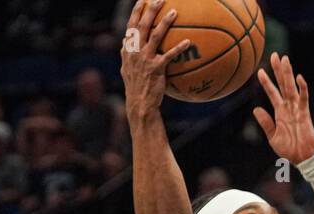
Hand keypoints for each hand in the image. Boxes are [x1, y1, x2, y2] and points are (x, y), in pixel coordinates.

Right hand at [120, 0, 189, 118]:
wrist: (139, 104)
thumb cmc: (136, 87)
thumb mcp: (126, 68)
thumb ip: (127, 53)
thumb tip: (125, 41)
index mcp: (128, 49)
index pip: (131, 26)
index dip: (136, 12)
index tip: (142, 0)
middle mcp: (134, 52)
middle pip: (142, 25)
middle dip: (150, 10)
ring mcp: (144, 59)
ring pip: (155, 36)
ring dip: (165, 22)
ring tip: (175, 12)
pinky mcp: (156, 69)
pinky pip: (169, 55)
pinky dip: (178, 48)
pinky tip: (188, 42)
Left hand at [253, 52, 313, 166]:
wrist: (302, 159)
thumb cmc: (289, 149)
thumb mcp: (272, 136)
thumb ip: (265, 123)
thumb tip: (255, 110)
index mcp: (280, 112)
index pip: (272, 93)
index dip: (266, 82)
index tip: (259, 71)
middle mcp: (288, 107)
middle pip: (282, 85)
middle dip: (278, 70)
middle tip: (274, 55)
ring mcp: (297, 109)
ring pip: (291, 87)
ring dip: (288, 74)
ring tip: (284, 59)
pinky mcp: (305, 114)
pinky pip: (303, 98)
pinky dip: (302, 88)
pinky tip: (299, 78)